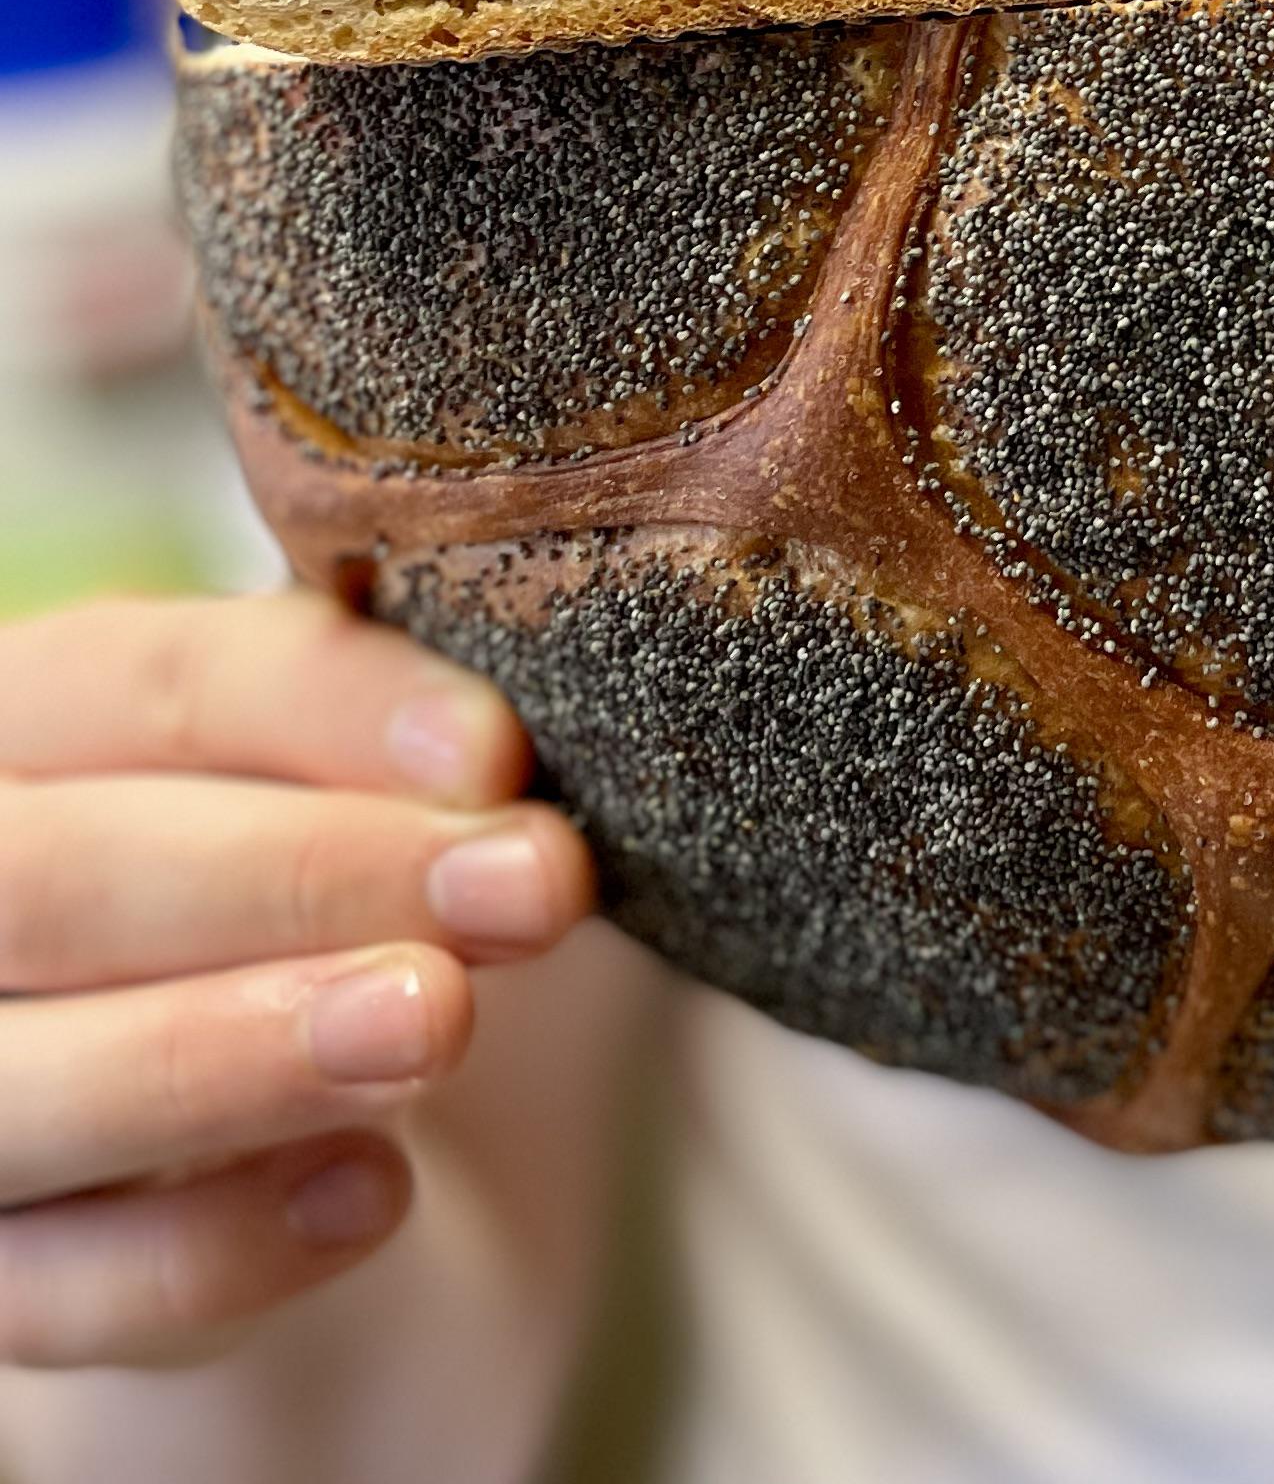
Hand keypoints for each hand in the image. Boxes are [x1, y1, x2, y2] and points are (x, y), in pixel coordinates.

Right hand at [0, 593, 593, 1366]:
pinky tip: (373, 1188)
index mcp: (31, 719)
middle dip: (305, 878)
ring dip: (243, 1055)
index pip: (146, 680)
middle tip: (526, 886)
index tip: (499, 755)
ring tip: (438, 1023)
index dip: (325, 711)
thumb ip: (396, 752)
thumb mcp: (352, 778)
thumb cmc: (319, 872)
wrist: (265, 1079)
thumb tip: (490, 768)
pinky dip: (214, 1245)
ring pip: (24, 1085)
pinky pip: (53, 1289)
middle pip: (67, 877)